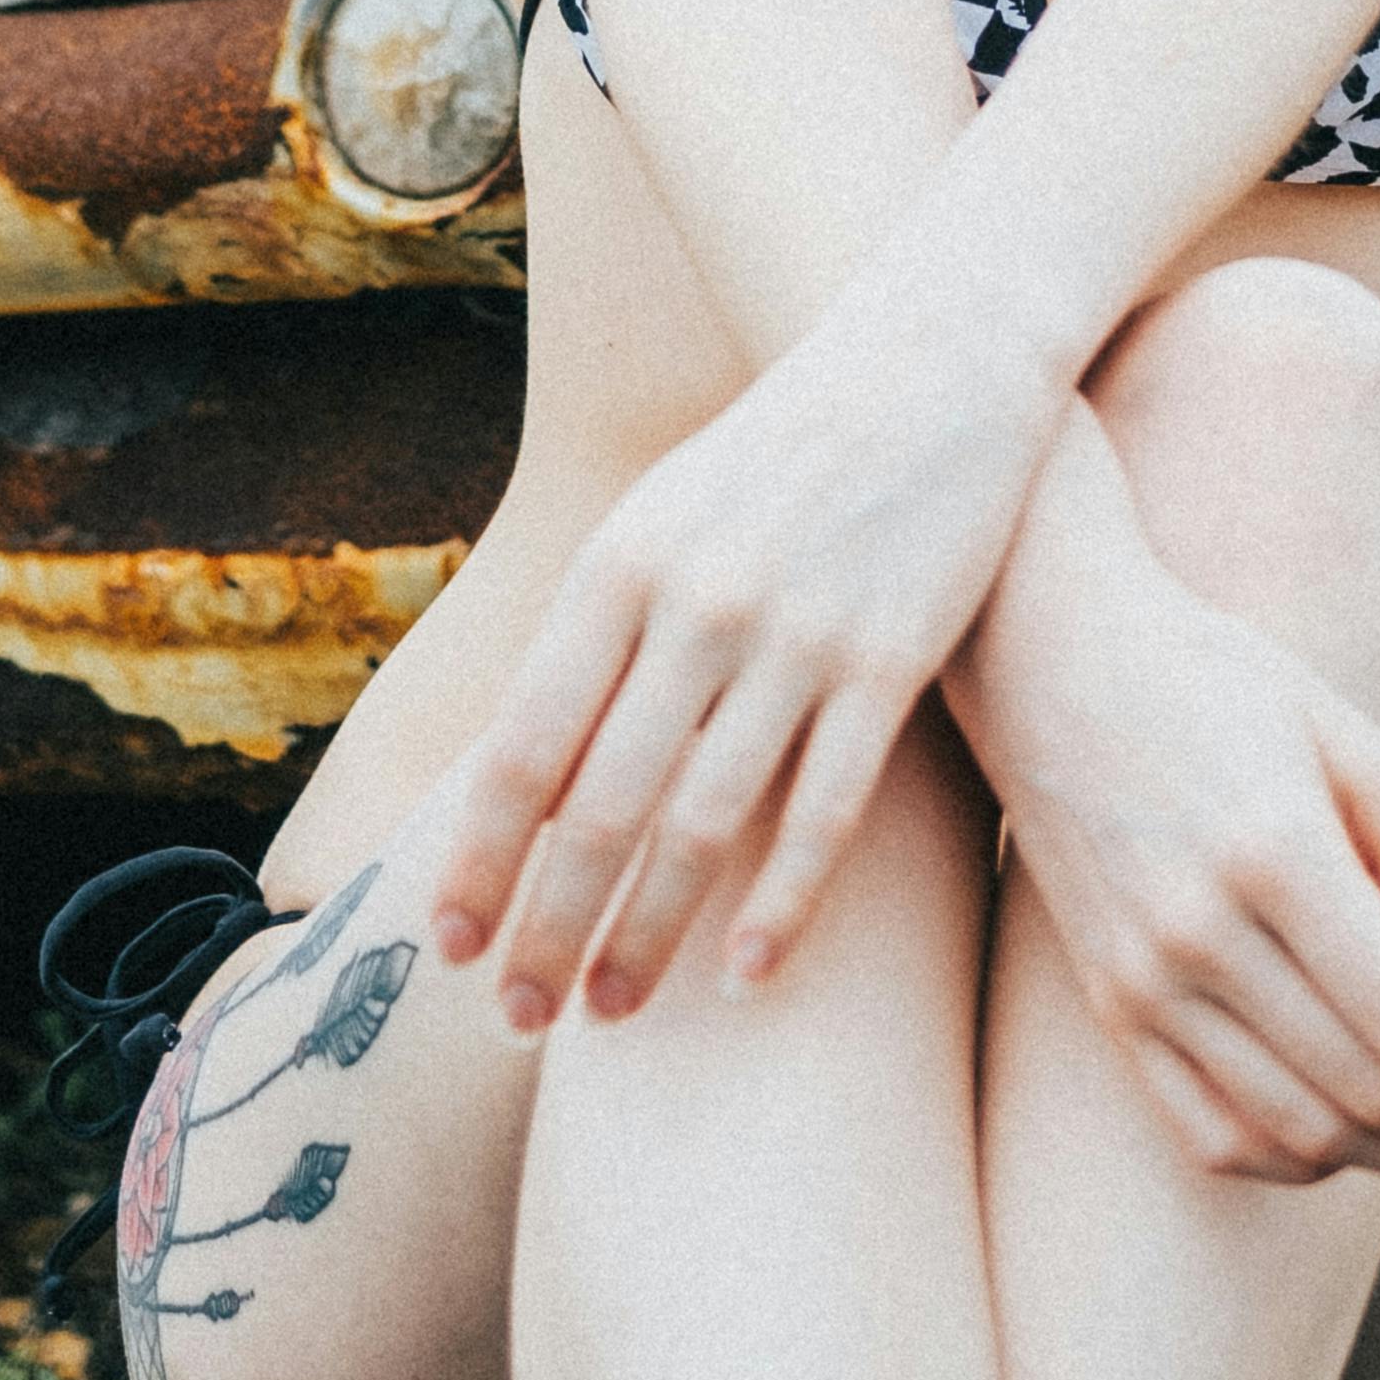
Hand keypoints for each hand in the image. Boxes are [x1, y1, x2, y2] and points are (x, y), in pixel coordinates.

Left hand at [427, 282, 1066, 1029]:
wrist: (931, 360)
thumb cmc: (775, 455)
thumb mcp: (659, 517)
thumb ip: (594, 637)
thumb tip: (516, 777)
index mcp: (619, 566)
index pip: (522, 747)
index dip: (478, 858)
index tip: (448, 947)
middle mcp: (696, 605)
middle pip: (599, 808)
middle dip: (547, 927)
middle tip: (520, 1018)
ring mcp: (797, 635)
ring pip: (702, 827)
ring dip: (646, 936)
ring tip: (610, 1012)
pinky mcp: (892, 660)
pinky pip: (825, 813)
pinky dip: (782, 906)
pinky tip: (749, 975)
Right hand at [952, 543, 1379, 1189]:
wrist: (1046, 658)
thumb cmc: (1221, 684)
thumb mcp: (1358, 746)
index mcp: (1274, 849)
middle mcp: (1198, 933)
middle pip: (1367, 1095)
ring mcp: (1141, 984)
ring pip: (1300, 1137)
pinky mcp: (1112, 1010)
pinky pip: (1216, 1138)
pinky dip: (1305, 1164)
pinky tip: (1366, 1138)